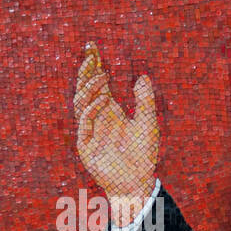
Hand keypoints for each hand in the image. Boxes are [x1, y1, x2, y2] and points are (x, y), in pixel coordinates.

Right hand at [73, 42, 158, 213]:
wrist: (137, 183)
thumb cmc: (143, 155)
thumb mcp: (148, 125)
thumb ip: (145, 102)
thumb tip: (143, 76)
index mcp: (109, 110)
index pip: (98, 82)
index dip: (94, 65)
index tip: (92, 47)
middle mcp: (97, 116)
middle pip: (85, 88)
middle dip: (86, 71)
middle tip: (91, 54)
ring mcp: (89, 130)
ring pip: (81, 103)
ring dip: (90, 88)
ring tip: (101, 75)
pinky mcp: (86, 145)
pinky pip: (85, 123)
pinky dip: (92, 109)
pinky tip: (103, 99)